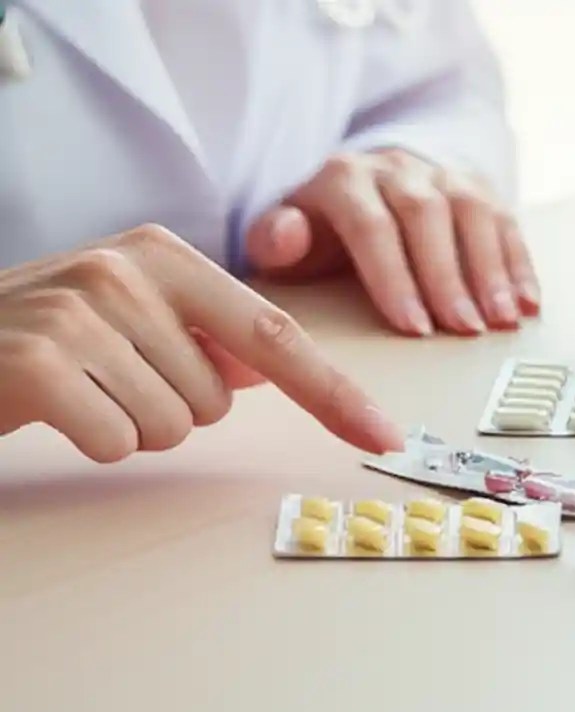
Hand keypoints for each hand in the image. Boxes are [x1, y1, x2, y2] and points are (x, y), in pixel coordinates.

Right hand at [0, 225, 404, 462]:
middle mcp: (127, 270)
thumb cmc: (47, 337)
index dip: (334, 392)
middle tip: (109, 378)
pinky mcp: (39, 362)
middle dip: (174, 408)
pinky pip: (120, 443)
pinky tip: (57, 407)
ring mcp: (80, 312)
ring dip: (133, 426)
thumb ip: (208, 333)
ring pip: (174, 425)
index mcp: (164, 254)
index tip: (384, 436)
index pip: (275, 334)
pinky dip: (96, 443)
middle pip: (219, 398)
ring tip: (82, 388)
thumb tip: (271, 367)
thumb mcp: (132, 315)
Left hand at [245, 149, 539, 335]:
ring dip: (492, 270)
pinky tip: (528, 304)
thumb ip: (275, 240)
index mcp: (344, 178)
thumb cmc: (323, 232)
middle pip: (427, 216)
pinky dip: (520, 265)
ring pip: (473, 212)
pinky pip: (506, 221)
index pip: (371, 225)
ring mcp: (443, 175)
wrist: (361, 189)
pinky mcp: (479, 189)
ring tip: (502, 320)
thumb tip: (285, 234)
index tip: (413, 326)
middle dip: (448, 277)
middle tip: (463, 329)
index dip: (394, 277)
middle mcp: (397, 168)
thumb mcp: (288, 237)